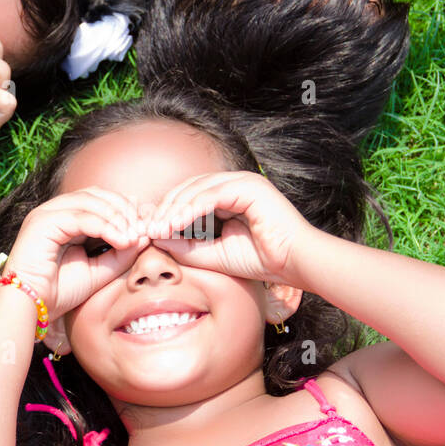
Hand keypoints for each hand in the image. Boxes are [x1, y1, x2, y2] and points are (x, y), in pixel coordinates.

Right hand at [5, 189, 150, 320]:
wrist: (32, 307)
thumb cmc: (60, 291)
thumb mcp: (100, 270)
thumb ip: (121, 253)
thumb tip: (144, 235)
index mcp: (67, 219)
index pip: (102, 200)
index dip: (127, 208)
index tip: (148, 223)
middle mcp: (56, 211)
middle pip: (98, 195)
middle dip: (125, 209)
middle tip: (143, 227)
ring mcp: (47, 213)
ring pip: (90, 201)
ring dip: (117, 216)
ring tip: (133, 236)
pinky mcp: (42, 222)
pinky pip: (80, 217)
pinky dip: (105, 226)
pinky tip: (120, 239)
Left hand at [145, 171, 307, 284]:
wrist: (296, 263)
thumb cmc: (262, 261)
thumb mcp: (215, 255)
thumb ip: (187, 247)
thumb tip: (157, 239)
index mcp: (228, 197)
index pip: (188, 197)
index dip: (167, 213)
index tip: (148, 233)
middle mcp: (234, 184)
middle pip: (188, 188)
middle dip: (165, 209)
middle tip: (148, 230)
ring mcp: (243, 181)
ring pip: (196, 189)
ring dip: (174, 210)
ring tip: (158, 229)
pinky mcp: (249, 186)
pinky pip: (211, 195)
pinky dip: (191, 210)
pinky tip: (176, 225)